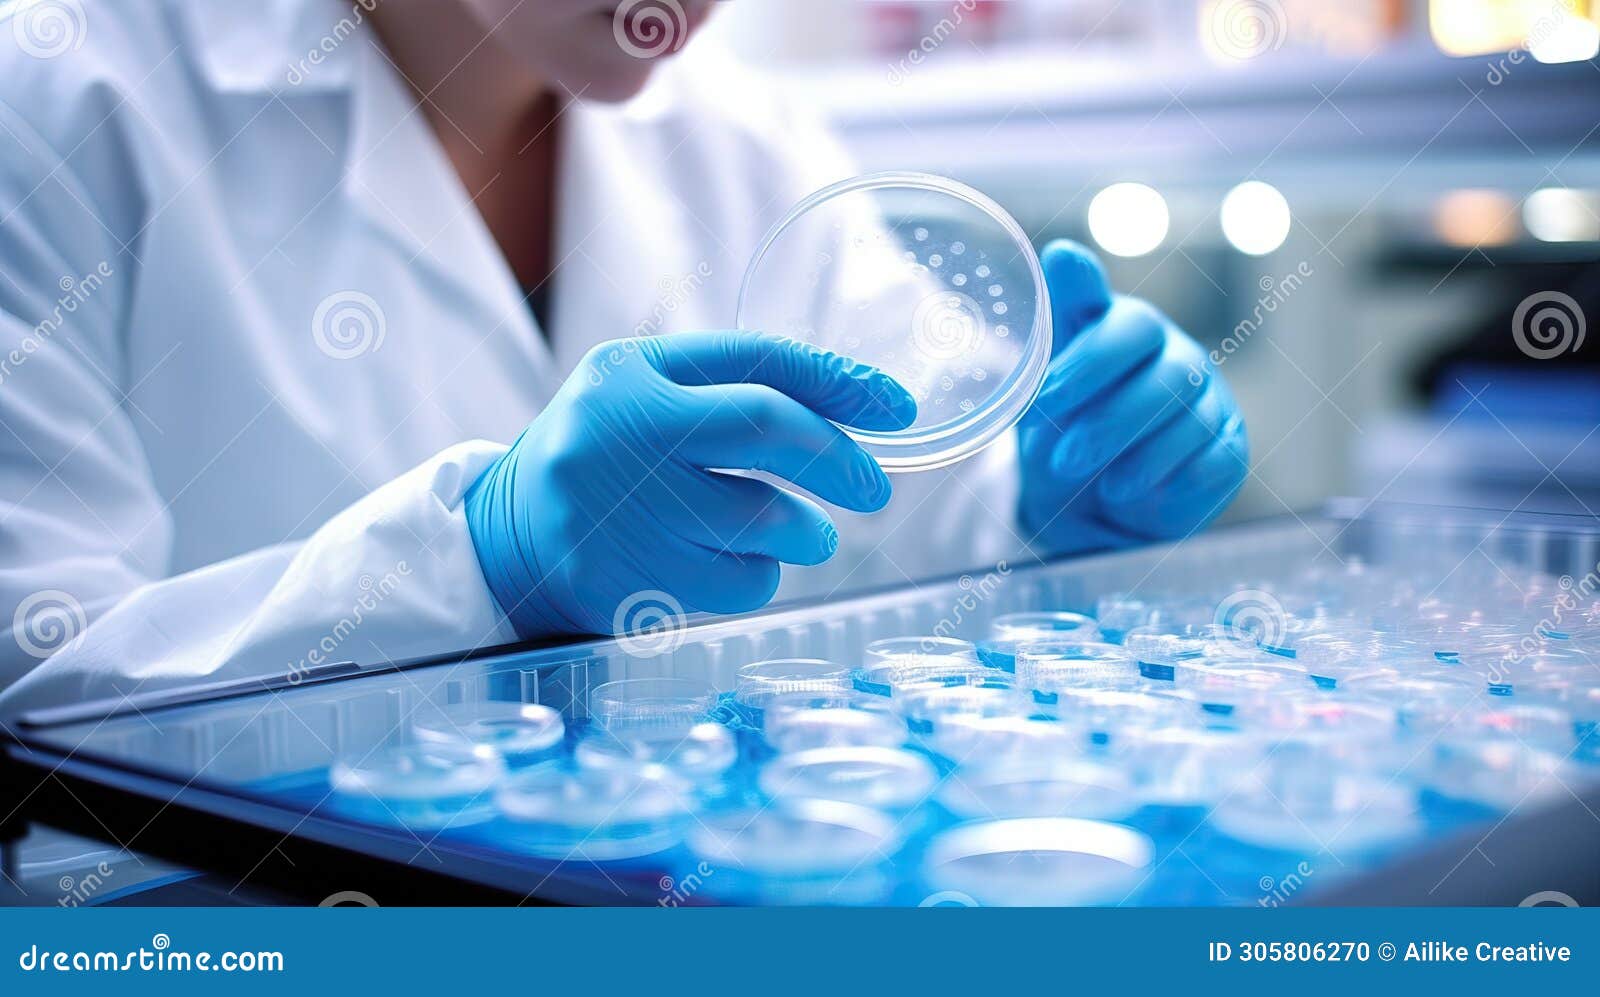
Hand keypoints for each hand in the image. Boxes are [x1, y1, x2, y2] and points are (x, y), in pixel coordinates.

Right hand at [465, 331, 915, 636]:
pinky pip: (740, 582)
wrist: (505, 541)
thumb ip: (736, 388)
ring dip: (808, 530)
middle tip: (874, 485)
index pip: (758, 362)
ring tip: (806, 531)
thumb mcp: (645, 395)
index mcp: (628, 374)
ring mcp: (618, 513)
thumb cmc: (603, 459)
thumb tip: (861, 408)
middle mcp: (617, 434)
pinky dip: (763, 576)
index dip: (840, 383)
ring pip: (765, 518)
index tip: (898, 408)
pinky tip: (739, 565)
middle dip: (841, 457)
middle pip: (767, 428)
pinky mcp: (626, 583)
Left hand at [1018, 240, 1247, 555]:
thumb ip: (1060, 316)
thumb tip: (1062, 252)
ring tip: (1101, 488)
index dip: (1092, 360)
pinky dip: (1178, 482)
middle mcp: (1176, 358)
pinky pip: (1218, 461)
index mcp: (1130, 331)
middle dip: (1111, 422)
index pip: (1131, 327)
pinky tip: (1140, 499)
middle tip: (1062, 458)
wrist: (1089, 494)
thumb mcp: (1045, 374)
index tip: (1045, 396)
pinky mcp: (1228, 450)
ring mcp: (1210, 403)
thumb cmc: (1066, 420)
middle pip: (1167, 376)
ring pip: (1193, 421)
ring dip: (1143, 458)